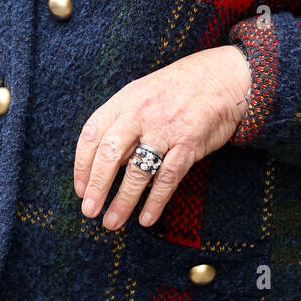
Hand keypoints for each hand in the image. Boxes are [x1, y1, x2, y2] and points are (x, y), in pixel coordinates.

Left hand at [74, 45, 250, 229]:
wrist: (220, 78)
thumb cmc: (176, 90)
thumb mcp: (141, 95)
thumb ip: (121, 124)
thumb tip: (100, 163)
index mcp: (123, 102)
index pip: (91, 135)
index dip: (81, 165)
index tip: (80, 190)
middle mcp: (139, 114)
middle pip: (109, 155)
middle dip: (97, 187)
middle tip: (89, 211)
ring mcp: (164, 129)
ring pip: (137, 171)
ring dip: (123, 201)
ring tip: (112, 222)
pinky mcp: (188, 144)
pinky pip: (167, 178)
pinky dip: (155, 201)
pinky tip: (146, 219)